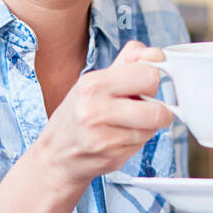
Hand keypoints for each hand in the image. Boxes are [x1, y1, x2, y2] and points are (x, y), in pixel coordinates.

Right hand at [32, 40, 174, 194]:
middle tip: (144, 107)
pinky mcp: (113, 157)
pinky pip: (143, 144)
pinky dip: (137, 141)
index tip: (145, 85)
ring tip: (127, 123)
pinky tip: (120, 137)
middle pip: (157, 110)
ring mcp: (103, 137)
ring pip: (152, 129)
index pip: (148, 75)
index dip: (152, 80)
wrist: (56, 155)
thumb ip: (127, 62)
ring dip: (147, 127)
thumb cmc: (77, 115)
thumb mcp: (94, 81)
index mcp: (93, 84)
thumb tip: (155, 54)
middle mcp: (95, 110)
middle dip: (157, 109)